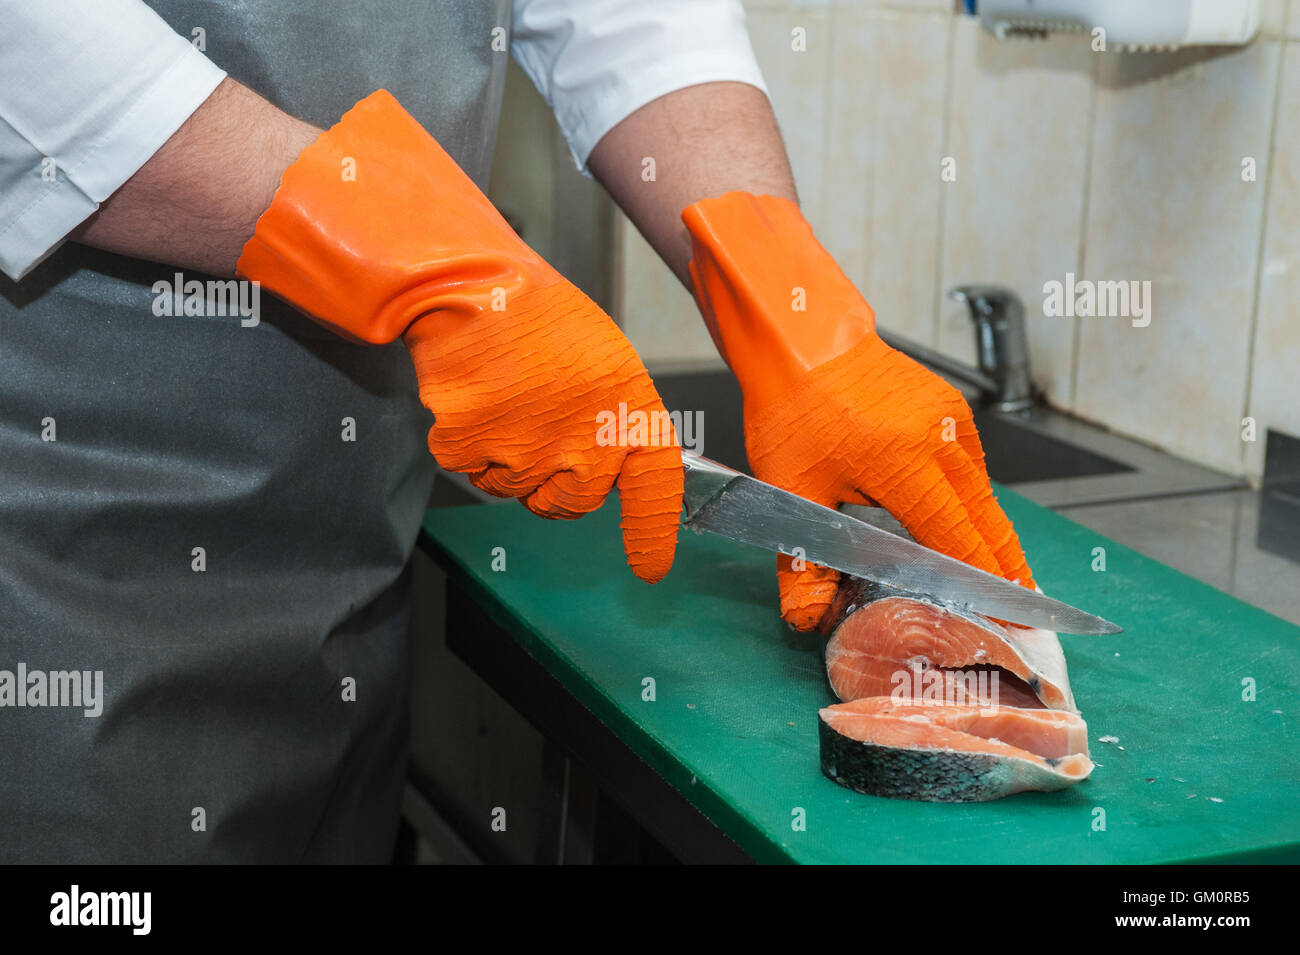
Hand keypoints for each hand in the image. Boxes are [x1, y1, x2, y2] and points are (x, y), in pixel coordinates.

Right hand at [237, 91, 681, 581]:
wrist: (476, 288)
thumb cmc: (543, 320)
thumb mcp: (607, 365)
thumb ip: (615, 424)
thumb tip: (611, 473)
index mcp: (629, 415)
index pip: (655, 491)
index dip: (652, 535)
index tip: (650, 567)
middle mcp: (584, 445)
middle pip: (571, 504)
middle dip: (555, 484)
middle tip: (540, 430)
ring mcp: (526, 453)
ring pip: (515, 489)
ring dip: (508, 459)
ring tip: (507, 398)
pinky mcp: (472, 451)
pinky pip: (471, 470)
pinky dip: (468, 444)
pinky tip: (477, 399)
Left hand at [683, 191, 1033, 627]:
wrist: (802, 340)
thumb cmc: (793, 409)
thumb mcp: (790, 492)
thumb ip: (802, 564)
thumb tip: (807, 621)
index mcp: (908, 464)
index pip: (961, 542)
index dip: (985, 587)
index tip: (1007, 620)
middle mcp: (944, 440)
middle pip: (989, 523)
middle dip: (1007, 571)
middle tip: (1022, 613)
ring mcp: (954, 420)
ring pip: (985, 495)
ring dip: (991, 537)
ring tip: (999, 579)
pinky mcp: (952, 407)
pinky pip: (973, 467)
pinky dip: (975, 501)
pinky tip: (966, 527)